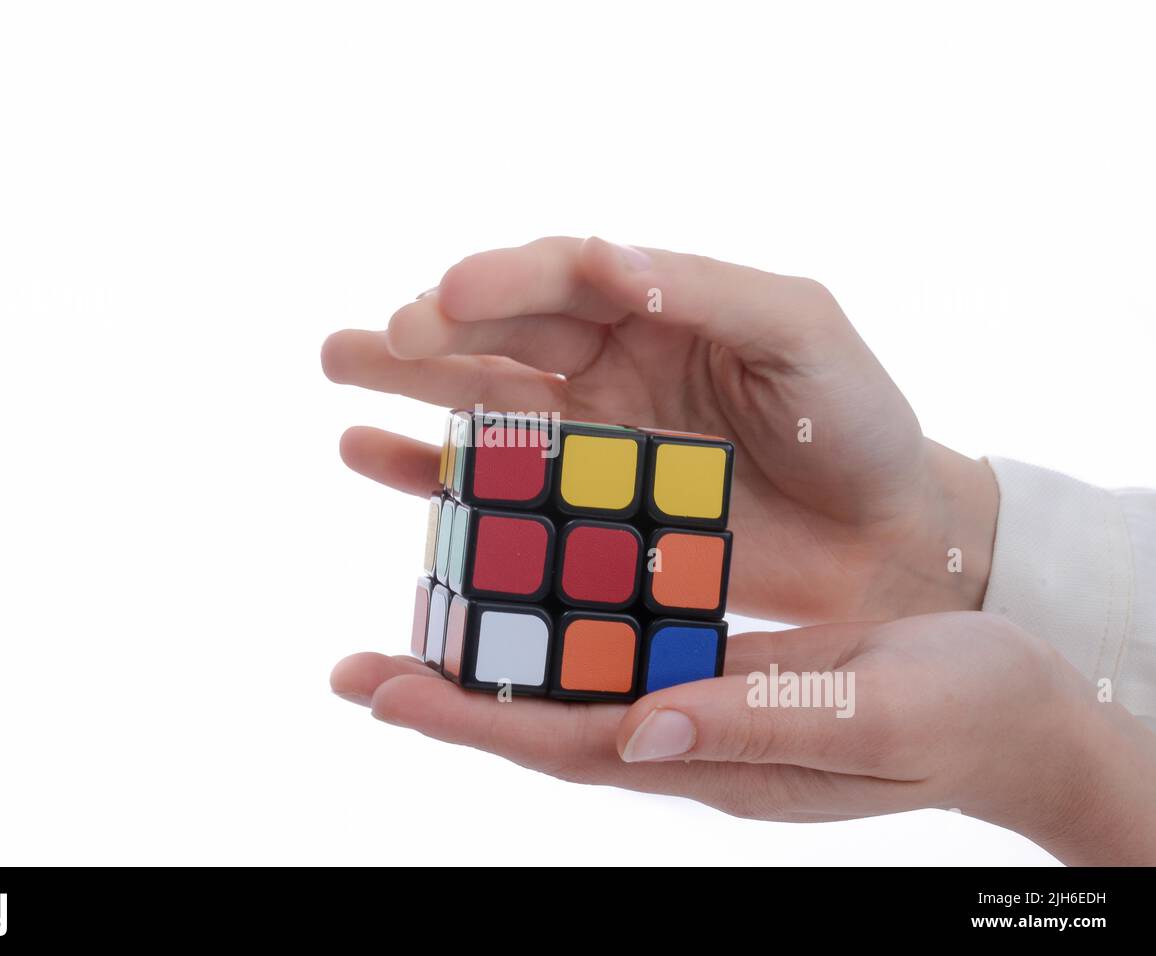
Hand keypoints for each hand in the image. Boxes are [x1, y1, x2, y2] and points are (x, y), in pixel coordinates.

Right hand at [321, 236, 998, 623]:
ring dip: (405, 381)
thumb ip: (704, 291)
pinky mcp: (579, 512)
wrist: (881, 537)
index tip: (448, 294)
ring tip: (339, 363)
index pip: (561, 276)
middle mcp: (607, 363)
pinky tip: (363, 451)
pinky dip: (424, 469)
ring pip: (478, 399)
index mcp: (656, 305)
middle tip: (368, 338)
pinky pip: (489, 486)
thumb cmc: (854, 422)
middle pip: (499, 331)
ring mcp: (587, 440)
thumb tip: (601, 259)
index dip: (501, 281)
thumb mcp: (800, 331)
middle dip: (430, 328)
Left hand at [332, 612, 1155, 864]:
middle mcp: (689, 736)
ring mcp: (702, 704)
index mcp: (716, 756)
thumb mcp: (870, 714)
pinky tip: (527, 589)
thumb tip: (636, 730)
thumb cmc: (963, 713)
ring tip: (413, 622)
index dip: (474, 719)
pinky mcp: (723, 667)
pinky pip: (622, 647)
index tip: (382, 691)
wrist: (1018, 708)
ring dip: (495, 656)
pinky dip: (563, 621)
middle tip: (355, 669)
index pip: (569, 743)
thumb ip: (753, 722)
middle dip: (452, 696)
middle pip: (545, 721)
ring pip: (574, 681)